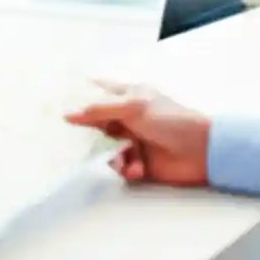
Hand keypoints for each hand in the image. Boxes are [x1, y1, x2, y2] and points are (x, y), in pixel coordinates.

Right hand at [64, 80, 211, 186]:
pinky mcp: (139, 162)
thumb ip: (99, 109)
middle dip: (89, 133)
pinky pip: (120, 167)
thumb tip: (68, 114)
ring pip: (106, 149)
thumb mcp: (133, 107)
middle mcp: (128, 117)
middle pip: (97, 123)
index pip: (99, 90)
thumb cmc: (171, 120)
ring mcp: (133, 140)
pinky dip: (127, 168)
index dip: (81, 93)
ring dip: (113, 156)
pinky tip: (137, 169)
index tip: (58, 100)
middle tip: (75, 141)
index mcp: (129, 96)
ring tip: (125, 158)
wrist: (201, 151)